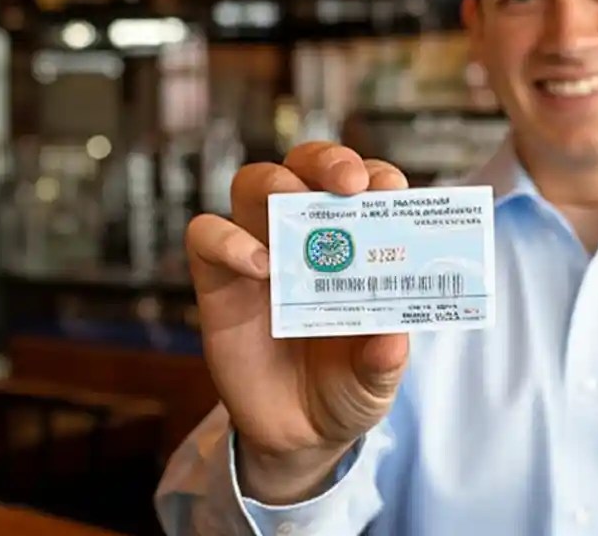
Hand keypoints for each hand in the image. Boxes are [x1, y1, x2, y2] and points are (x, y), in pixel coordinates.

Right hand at [185, 142, 409, 503]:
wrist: (300, 435)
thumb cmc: (349, 387)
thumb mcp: (377, 380)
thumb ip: (384, 360)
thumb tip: (391, 340)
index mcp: (359, 244)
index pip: (365, 186)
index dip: (377, 176)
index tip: (391, 188)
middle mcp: (308, 237)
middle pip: (305, 167)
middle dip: (327, 162)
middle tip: (350, 184)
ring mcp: (260, 253)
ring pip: (253, 185)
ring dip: (275, 185)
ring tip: (297, 213)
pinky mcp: (218, 282)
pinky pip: (205, 236)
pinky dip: (226, 240)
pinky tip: (259, 265)